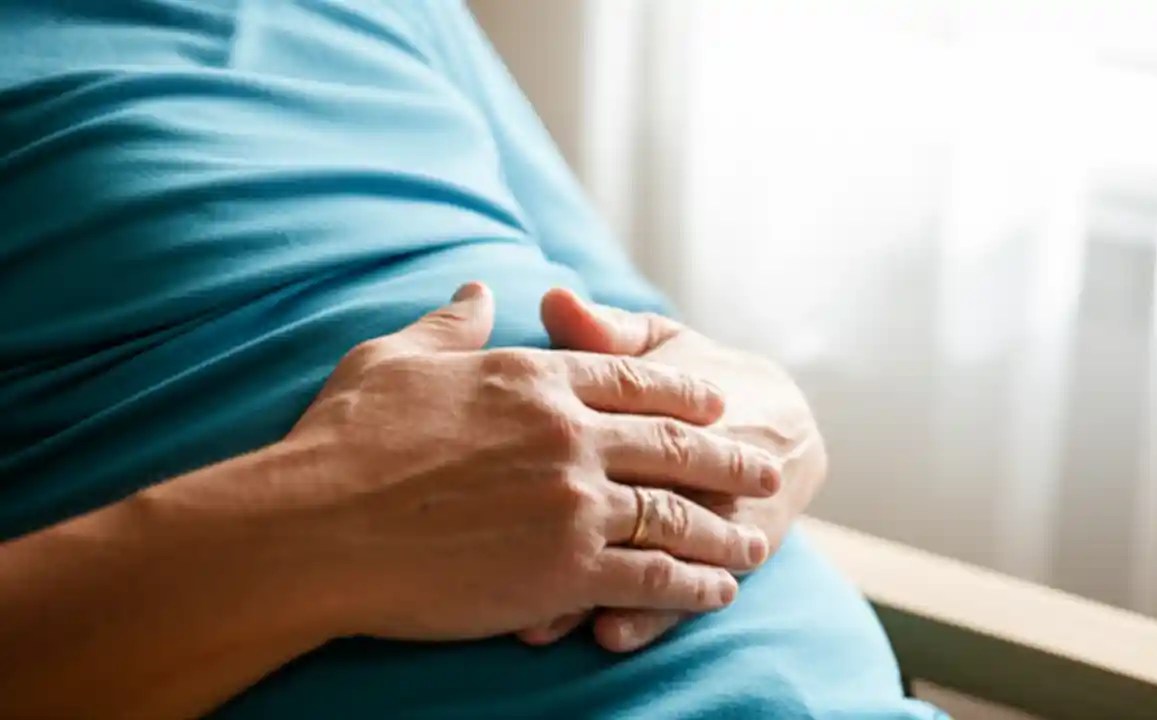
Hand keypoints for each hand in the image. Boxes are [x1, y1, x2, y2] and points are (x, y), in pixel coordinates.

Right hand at [284, 282, 779, 642]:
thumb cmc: (344, 439)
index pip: (632, 375)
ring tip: (755, 541)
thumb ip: (452, 324)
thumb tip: (480, 289)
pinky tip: (717, 590)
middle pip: (671, 443)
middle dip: (727, 457)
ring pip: (675, 513)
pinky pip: (652, 576)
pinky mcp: (564, 568)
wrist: (315, 527)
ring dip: (723, 529)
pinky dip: (692, 585)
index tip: (715, 402)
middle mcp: (569, 433)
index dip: (682, 389)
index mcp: (535, 377)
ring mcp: (573, 501)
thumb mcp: (396, 357)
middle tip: (766, 467)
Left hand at [519, 289, 826, 651]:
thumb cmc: (693, 376)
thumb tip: (553, 300)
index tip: (487, 482)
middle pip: (631, 498)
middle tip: (491, 567)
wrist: (788, 415)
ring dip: (598, 589)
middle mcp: (695, 461)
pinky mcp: (734, 553)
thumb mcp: (658, 343)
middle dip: (566, 535)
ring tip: (540, 623)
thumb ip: (605, 330)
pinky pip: (688, 589)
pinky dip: (651, 615)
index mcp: (665, 404)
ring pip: (658, 554)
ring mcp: (717, 513)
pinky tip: (608, 635)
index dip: (552, 452)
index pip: (612, 427)